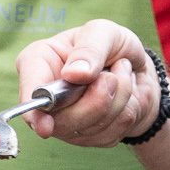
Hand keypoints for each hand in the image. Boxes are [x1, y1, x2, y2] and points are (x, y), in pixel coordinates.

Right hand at [15, 20, 160, 146]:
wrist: (139, 69)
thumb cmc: (113, 46)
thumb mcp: (103, 32)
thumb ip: (90, 48)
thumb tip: (73, 74)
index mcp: (39, 63)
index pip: (30, 90)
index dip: (35, 111)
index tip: (46, 126)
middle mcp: (46, 97)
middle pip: (62, 119)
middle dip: (97, 98)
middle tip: (111, 75)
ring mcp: (65, 122)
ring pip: (90, 126)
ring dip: (117, 99)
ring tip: (119, 76)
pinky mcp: (87, 137)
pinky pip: (109, 133)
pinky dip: (125, 112)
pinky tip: (123, 96)